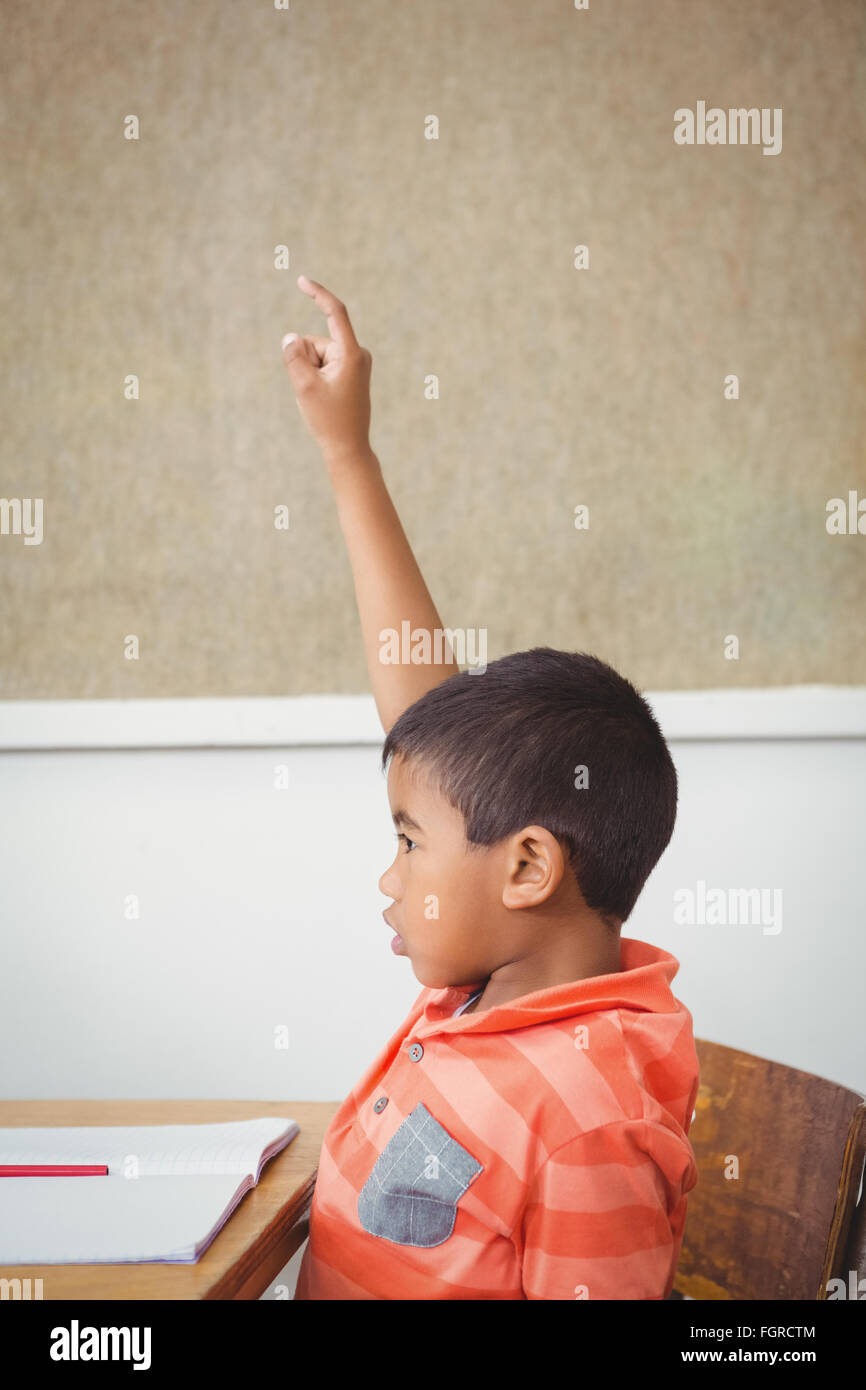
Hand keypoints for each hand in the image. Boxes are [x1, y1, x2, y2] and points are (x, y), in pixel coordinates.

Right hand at [281, 276, 372, 463]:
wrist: (348, 448)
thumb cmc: (329, 420)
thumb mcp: (304, 386)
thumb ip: (294, 356)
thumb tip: (291, 336)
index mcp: (351, 354)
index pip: (335, 313)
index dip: (318, 294)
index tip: (302, 281)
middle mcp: (357, 354)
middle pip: (315, 342)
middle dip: (304, 360)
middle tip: (314, 392)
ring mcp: (355, 363)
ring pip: (316, 355)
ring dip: (309, 372)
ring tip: (320, 397)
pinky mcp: (350, 372)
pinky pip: (322, 365)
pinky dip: (315, 377)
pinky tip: (322, 397)